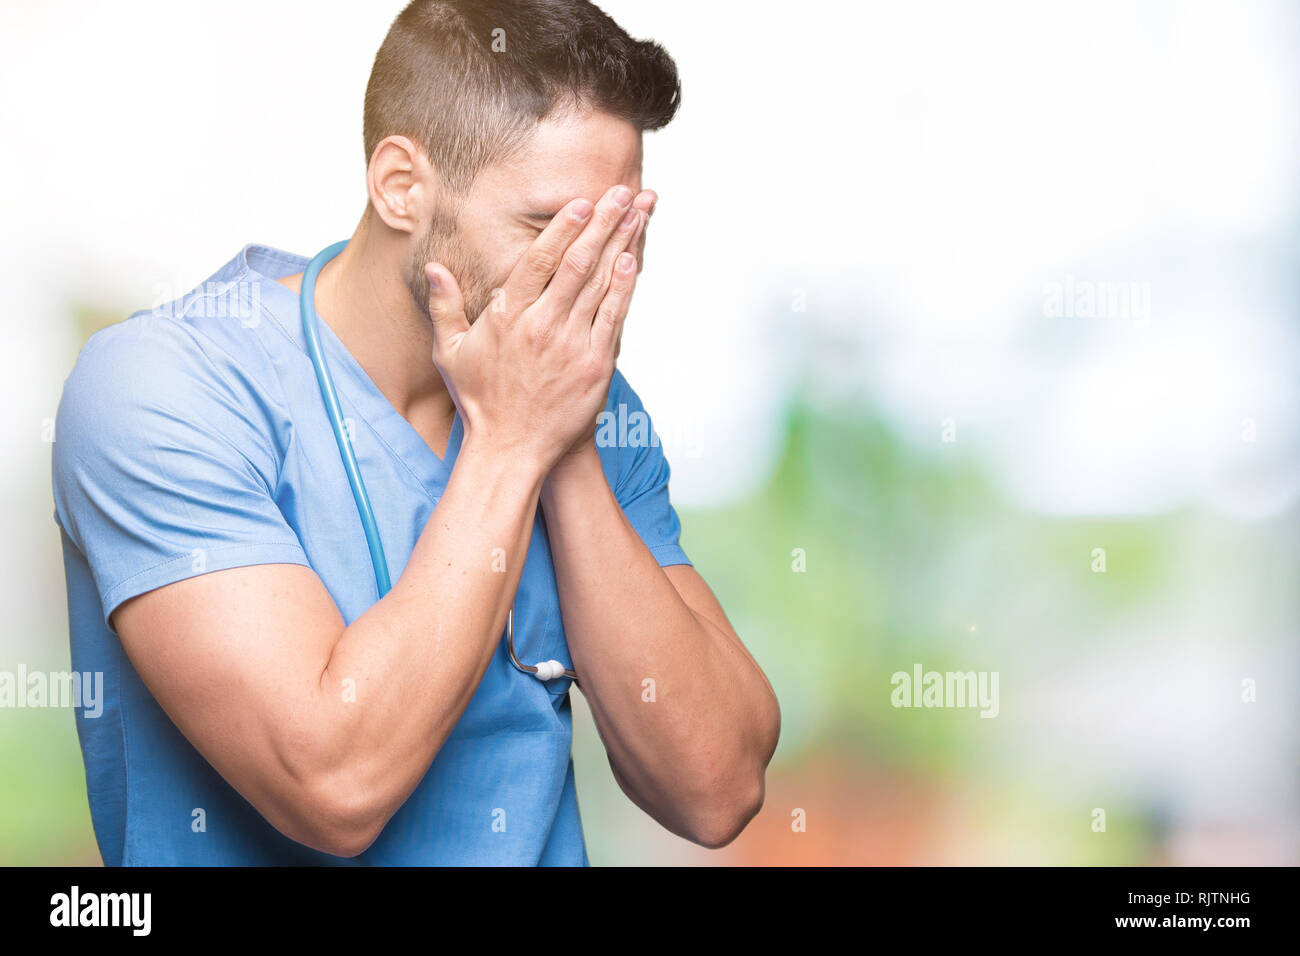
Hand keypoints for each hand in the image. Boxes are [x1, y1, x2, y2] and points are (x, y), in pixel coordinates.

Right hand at [424, 184, 645, 474]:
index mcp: (508, 316)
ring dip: (623, 243)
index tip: (582, 201)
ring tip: (640, 212)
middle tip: (624, 191)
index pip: (540, 260)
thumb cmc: (480, 401)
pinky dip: (625, 286)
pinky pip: (614, 316)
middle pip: (578, 263)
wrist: (512, 450)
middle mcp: (541, 325)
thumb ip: (444, 305)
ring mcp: (571, 344)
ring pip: (602, 283)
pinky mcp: (595, 365)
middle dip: (604, 222)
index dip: (564, 227)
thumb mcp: (450, 352)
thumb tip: (433, 266)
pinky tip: (634, 258)